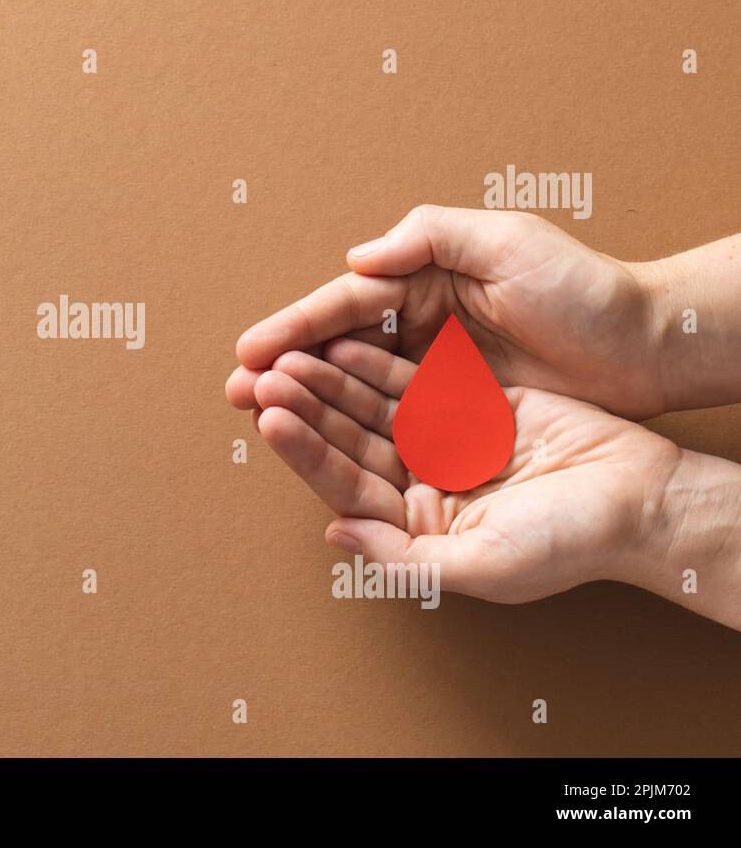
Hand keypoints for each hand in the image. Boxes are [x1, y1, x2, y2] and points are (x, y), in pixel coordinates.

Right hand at [226, 205, 667, 419]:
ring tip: (261, 416)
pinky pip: (392, 415)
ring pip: (355, 383)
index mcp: (425, 277)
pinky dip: (351, 425)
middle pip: (338, 346)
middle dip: (285, 367)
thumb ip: (430, 238)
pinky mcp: (457, 406)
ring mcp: (436, 366)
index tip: (251, 350)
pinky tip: (319, 438)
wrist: (647, 347)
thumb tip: (358, 257)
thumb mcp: (509, 241)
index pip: (347, 303)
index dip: (295, 326)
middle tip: (239, 391)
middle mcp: (421, 321)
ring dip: (308, 399)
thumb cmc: (585, 289)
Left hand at [249, 337, 682, 603]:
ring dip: (333, 382)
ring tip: (294, 356)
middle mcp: (418, 484)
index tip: (271, 421)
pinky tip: (345, 344)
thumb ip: (402, 558)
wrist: (641, 497)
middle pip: (350, 441)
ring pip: (372, 407)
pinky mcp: (465, 407)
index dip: (308, 454)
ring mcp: (440, 442)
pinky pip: (412, 381)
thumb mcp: (482, 565)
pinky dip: (379, 363)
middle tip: (267, 378)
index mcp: (414, 526)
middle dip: (309, 410)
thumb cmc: (567, 543)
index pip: (346, 486)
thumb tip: (333, 534)